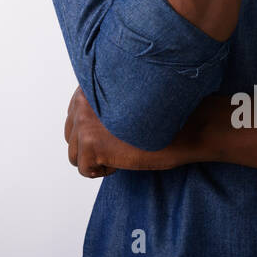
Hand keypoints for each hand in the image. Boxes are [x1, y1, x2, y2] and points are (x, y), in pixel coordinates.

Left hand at [64, 87, 188, 177]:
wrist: (185, 126)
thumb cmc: (161, 116)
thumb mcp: (125, 101)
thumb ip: (101, 105)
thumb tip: (86, 126)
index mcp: (90, 85)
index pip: (74, 115)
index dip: (94, 130)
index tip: (114, 133)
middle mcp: (82, 100)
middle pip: (71, 135)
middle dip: (93, 146)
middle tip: (120, 144)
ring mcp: (84, 121)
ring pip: (74, 154)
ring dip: (97, 159)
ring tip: (121, 152)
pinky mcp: (91, 143)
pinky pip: (84, 169)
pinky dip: (103, 171)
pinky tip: (122, 160)